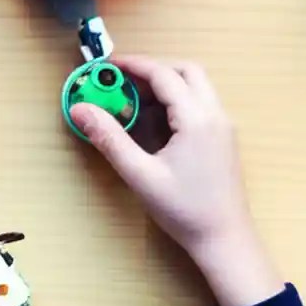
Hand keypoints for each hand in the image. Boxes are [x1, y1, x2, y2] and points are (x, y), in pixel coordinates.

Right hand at [70, 56, 281, 305]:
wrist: (225, 239)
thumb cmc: (184, 211)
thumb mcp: (140, 175)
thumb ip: (110, 138)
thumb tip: (80, 110)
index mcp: (197, 119)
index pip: (163, 75)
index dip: (133, 65)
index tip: (106, 68)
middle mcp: (215, 114)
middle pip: (186, 70)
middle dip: (153, 69)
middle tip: (123, 83)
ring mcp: (224, 125)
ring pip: (196, 85)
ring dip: (166, 85)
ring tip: (135, 104)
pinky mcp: (224, 138)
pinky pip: (201, 104)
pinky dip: (177, 100)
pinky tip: (156, 124)